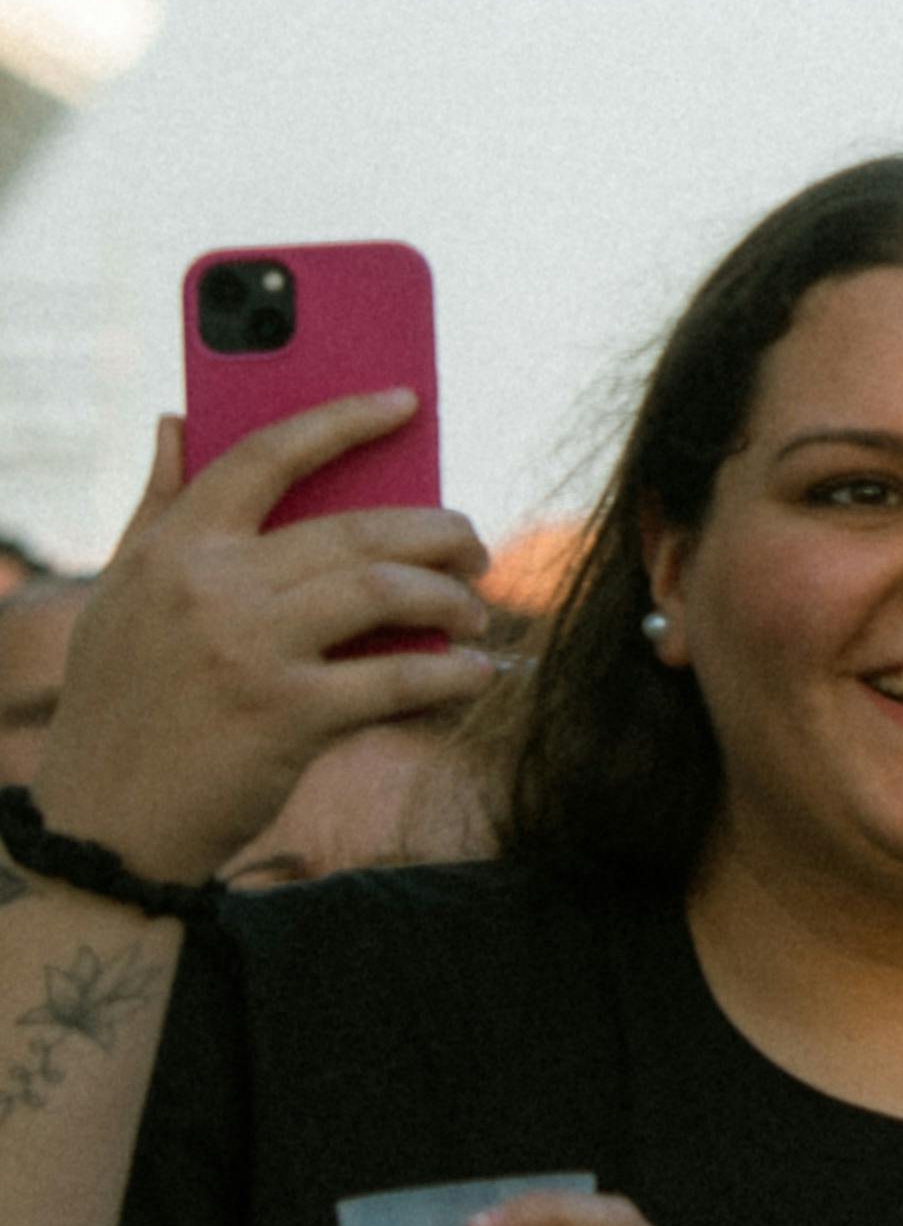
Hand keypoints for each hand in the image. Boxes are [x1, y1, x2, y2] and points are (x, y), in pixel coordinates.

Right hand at [32, 400, 507, 885]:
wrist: (104, 827)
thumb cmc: (124, 704)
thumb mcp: (119, 598)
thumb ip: (158, 508)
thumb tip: (177, 419)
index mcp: (171, 551)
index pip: (265, 455)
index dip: (343, 418)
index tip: (406, 399)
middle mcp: (210, 588)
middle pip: (359, 527)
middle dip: (439, 530)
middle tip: (473, 545)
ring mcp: (250, 650)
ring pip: (389, 591)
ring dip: (453, 597)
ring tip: (474, 611)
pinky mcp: (288, 715)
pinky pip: (400, 677)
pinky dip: (453, 672)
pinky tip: (475, 671)